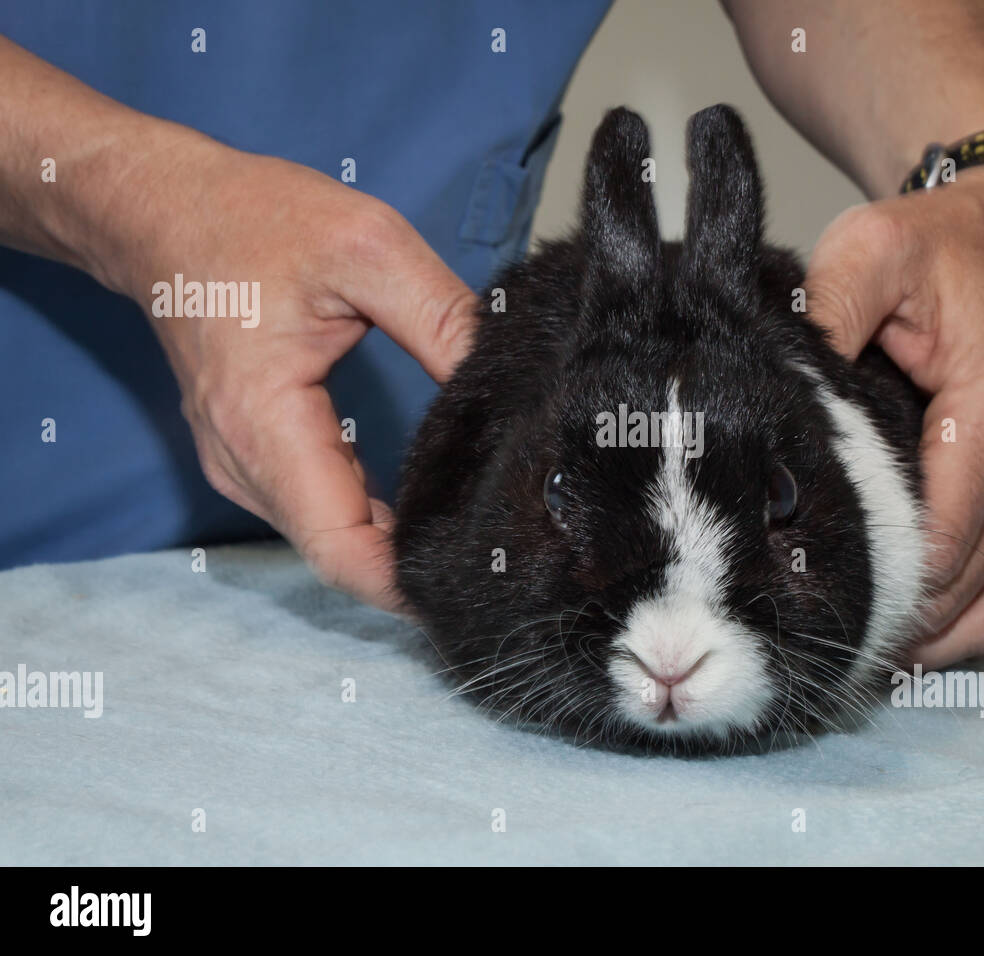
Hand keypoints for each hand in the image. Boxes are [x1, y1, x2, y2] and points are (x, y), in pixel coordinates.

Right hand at [104, 131, 476, 609]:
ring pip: (332, 537)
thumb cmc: (252, 218)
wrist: (164, 211)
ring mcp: (243, 464)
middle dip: (418, 564)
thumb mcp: (368, 249)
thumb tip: (510, 382)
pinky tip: (427, 497)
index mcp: (264, 422)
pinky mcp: (255, 455)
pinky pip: (322, 506)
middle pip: (340, 553)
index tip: (475, 579)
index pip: (339, 548)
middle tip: (502, 550)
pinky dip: (375, 514)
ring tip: (477, 525)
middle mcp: (243, 462)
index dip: (405, 583)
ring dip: (398, 542)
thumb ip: (443, 319)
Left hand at [804, 164, 983, 666]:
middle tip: (811, 636)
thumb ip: (827, 309)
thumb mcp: (877, 248)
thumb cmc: (957, 245)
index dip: (872, 592)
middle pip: (963, 598)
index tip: (806, 606)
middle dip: (890, 627)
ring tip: (863, 642)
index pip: (937, 549)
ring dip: (940, 643)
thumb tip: (777, 385)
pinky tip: (927, 620)